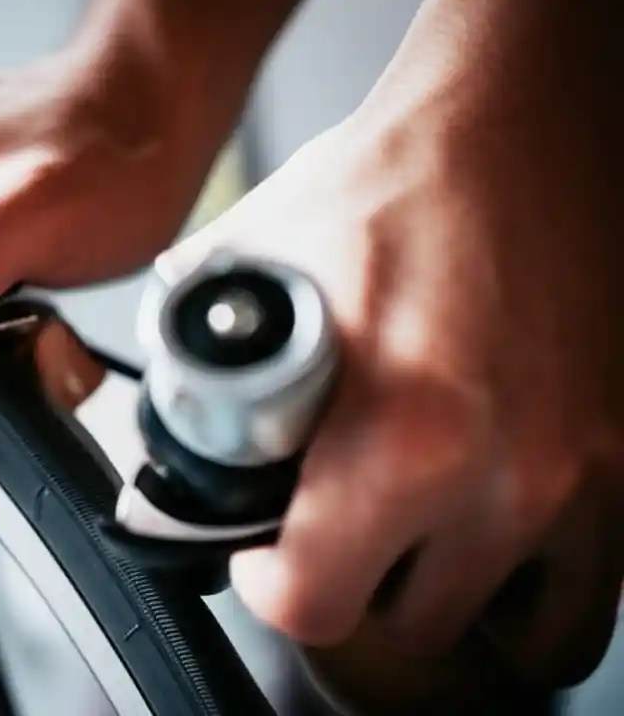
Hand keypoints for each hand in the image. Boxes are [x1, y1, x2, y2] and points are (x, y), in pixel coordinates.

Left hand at [159, 53, 623, 693]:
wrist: (522, 126)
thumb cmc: (395, 183)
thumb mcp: (251, 271)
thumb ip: (198, 369)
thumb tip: (167, 428)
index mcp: (402, 437)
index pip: (311, 604)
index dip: (272, 581)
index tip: (268, 553)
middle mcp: (507, 476)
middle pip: (401, 619)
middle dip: (355, 575)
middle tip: (336, 520)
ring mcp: (583, 478)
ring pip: (497, 621)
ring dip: (440, 581)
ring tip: (411, 518)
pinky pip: (578, 595)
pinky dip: (527, 581)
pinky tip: (486, 522)